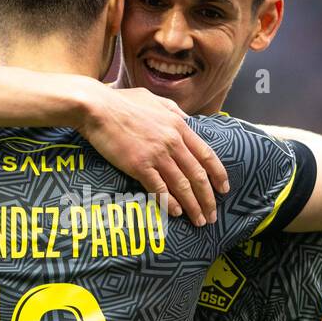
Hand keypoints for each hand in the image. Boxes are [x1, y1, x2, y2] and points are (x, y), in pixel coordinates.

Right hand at [76, 85, 228, 225]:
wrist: (97, 107)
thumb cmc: (122, 102)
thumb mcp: (155, 100)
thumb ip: (174, 111)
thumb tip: (188, 120)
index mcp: (179, 125)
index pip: (206, 154)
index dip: (218, 174)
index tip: (224, 189)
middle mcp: (172, 141)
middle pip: (198, 175)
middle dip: (208, 199)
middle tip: (213, 215)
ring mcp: (157, 154)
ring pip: (182, 185)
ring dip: (193, 206)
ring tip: (199, 221)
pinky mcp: (139, 165)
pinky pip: (160, 189)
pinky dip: (170, 203)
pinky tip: (176, 213)